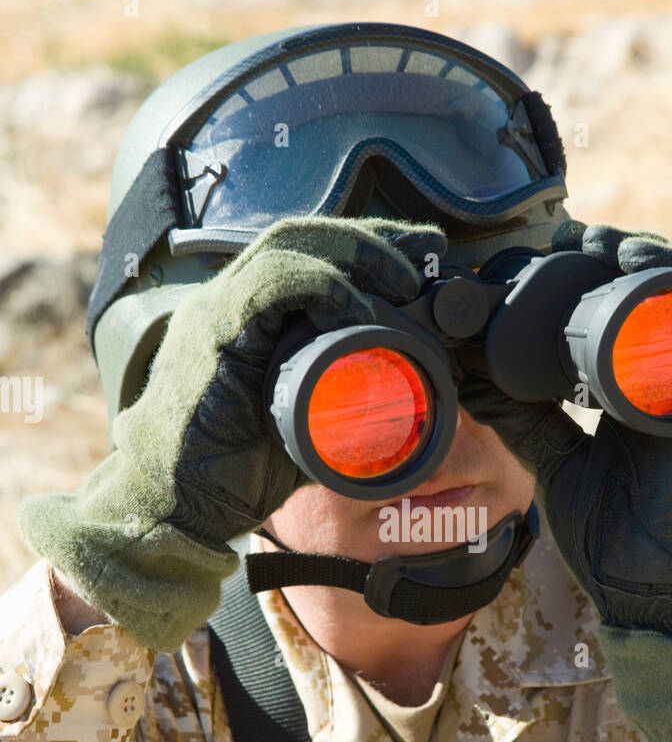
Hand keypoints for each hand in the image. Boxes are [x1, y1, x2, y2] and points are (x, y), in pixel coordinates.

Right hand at [19, 215, 446, 651]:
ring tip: (404, 283)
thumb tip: (398, 409)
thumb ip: (335, 403)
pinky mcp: (213, 338)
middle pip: (304, 236)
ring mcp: (217, 315)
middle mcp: (228, 302)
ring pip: (289, 247)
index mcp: (247, 317)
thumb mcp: (300, 425)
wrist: (175, 506)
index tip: (423, 254)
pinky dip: (320, 288)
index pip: (309, 252)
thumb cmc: (231, 471)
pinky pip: (269, 287)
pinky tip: (356, 309)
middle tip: (426, 254)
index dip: (369, 244)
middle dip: (373, 238)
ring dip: (356, 255)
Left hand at [459, 221, 671, 741]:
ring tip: (634, 252)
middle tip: (592, 237)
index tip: (563, 240)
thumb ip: (522, 417)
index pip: (631, 307)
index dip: (606, 267)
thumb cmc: (612, 533)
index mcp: (642, 389)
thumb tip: (468, 371)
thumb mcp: (555, 461)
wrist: (645, 596)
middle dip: (638, 256)